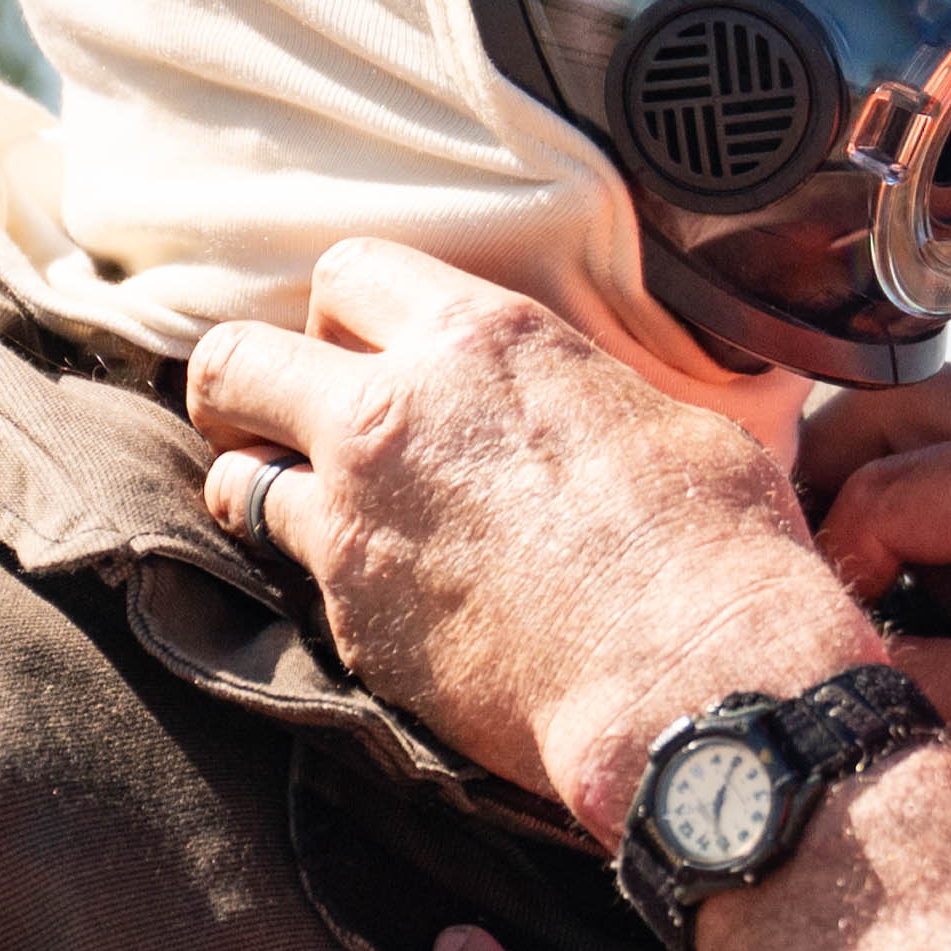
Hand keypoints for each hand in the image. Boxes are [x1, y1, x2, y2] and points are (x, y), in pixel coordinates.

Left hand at [189, 239, 872, 837]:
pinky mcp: (353, 621)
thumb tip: (585, 408)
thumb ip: (580, 398)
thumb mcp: (668, 423)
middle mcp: (393, 414)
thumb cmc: (716, 548)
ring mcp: (357, 520)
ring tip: (303, 512)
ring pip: (233, 477)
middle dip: (246, 387)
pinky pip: (294, 582)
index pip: (352, 272)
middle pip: (236, 358)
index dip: (348, 312)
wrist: (695, 678)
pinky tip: (379, 599)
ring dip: (260, 485)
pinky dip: (319, 584)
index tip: (363, 347)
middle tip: (285, 421)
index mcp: (481, 341)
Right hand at [800, 368, 950, 837]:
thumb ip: (886, 666)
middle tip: (819, 598)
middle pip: (897, 421)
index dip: (835, 576)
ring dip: (902, 507)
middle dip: (845, 510)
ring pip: (942, 426)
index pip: (883, 494)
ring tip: (912, 611)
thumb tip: (795, 644)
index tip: (822, 645)